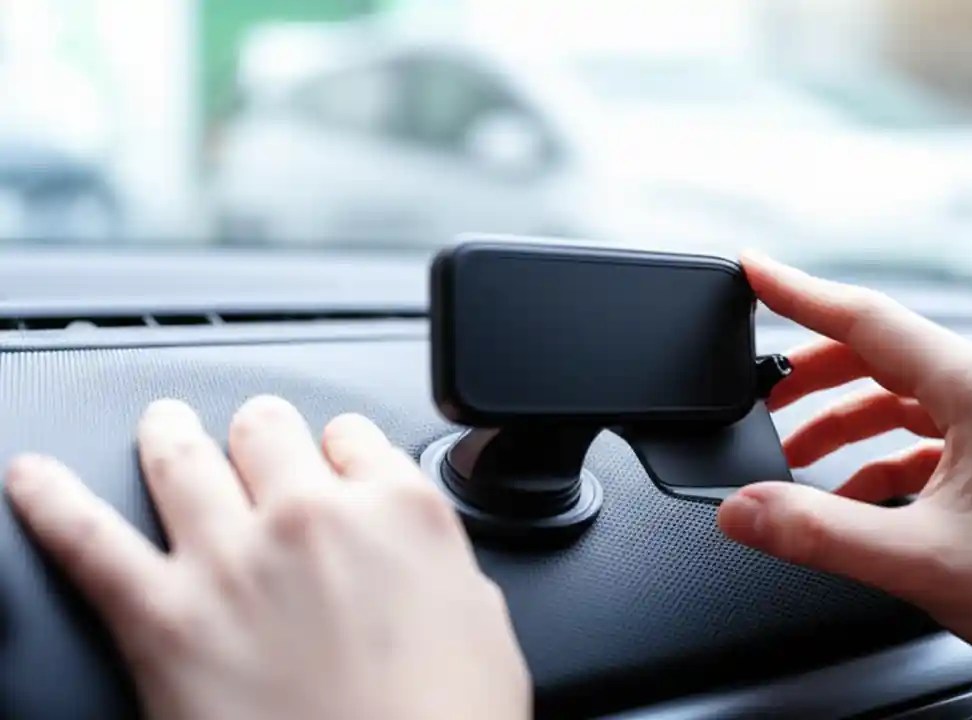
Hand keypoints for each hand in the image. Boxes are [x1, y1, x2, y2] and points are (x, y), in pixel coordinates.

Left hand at [5, 396, 528, 719]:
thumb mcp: (482, 625)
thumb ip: (439, 566)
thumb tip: (417, 558)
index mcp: (401, 513)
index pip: (357, 438)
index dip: (341, 450)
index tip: (335, 464)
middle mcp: (314, 516)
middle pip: (270, 430)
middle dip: (262, 432)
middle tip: (257, 441)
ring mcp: (232, 559)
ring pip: (185, 454)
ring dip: (170, 432)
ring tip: (163, 426)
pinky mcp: (163, 617)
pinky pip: (87, 539)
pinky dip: (51, 501)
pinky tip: (32, 479)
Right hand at [719, 253, 971, 716]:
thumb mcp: (916, 559)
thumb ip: (815, 529)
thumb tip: (741, 507)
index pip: (868, 318)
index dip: (799, 293)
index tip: (753, 270)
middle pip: (880, 353)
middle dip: (812, 377)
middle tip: (757, 397)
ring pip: (900, 392)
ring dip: (844, 420)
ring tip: (793, 454)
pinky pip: (925, 426)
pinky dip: (880, 453)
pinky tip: (847, 493)